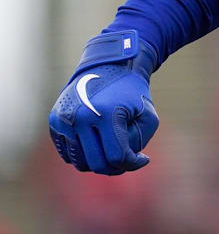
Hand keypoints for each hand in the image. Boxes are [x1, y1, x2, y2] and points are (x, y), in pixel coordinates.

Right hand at [49, 30, 159, 174]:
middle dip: (116, 167)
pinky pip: (67, 154)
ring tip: (113, 151)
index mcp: (106, 114)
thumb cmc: (132, 92)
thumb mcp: (147, 114)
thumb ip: (139, 142)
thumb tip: (123, 164)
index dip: (132, 163)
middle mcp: (80, 117)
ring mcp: (64, 120)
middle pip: (97, 164)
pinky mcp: (54, 122)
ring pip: (80, 163)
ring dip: (99, 162)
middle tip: (127, 159)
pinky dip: (83, 155)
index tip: (143, 159)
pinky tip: (98, 144)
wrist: (107, 66)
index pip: (116, 157)